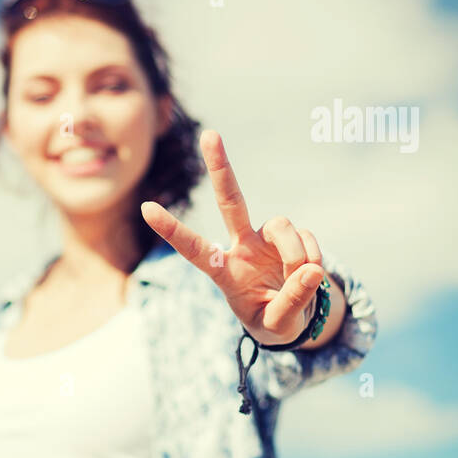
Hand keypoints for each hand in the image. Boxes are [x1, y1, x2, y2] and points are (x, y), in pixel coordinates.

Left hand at [140, 129, 326, 346]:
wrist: (294, 319)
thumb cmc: (271, 320)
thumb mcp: (276, 324)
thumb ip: (290, 301)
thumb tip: (311, 270)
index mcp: (223, 270)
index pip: (193, 248)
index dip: (171, 229)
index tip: (145, 207)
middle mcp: (241, 246)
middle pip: (231, 200)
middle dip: (221, 167)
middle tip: (210, 134)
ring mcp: (266, 238)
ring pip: (282, 224)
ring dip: (295, 252)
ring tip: (301, 278)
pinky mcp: (293, 237)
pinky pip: (307, 238)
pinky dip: (312, 257)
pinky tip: (310, 274)